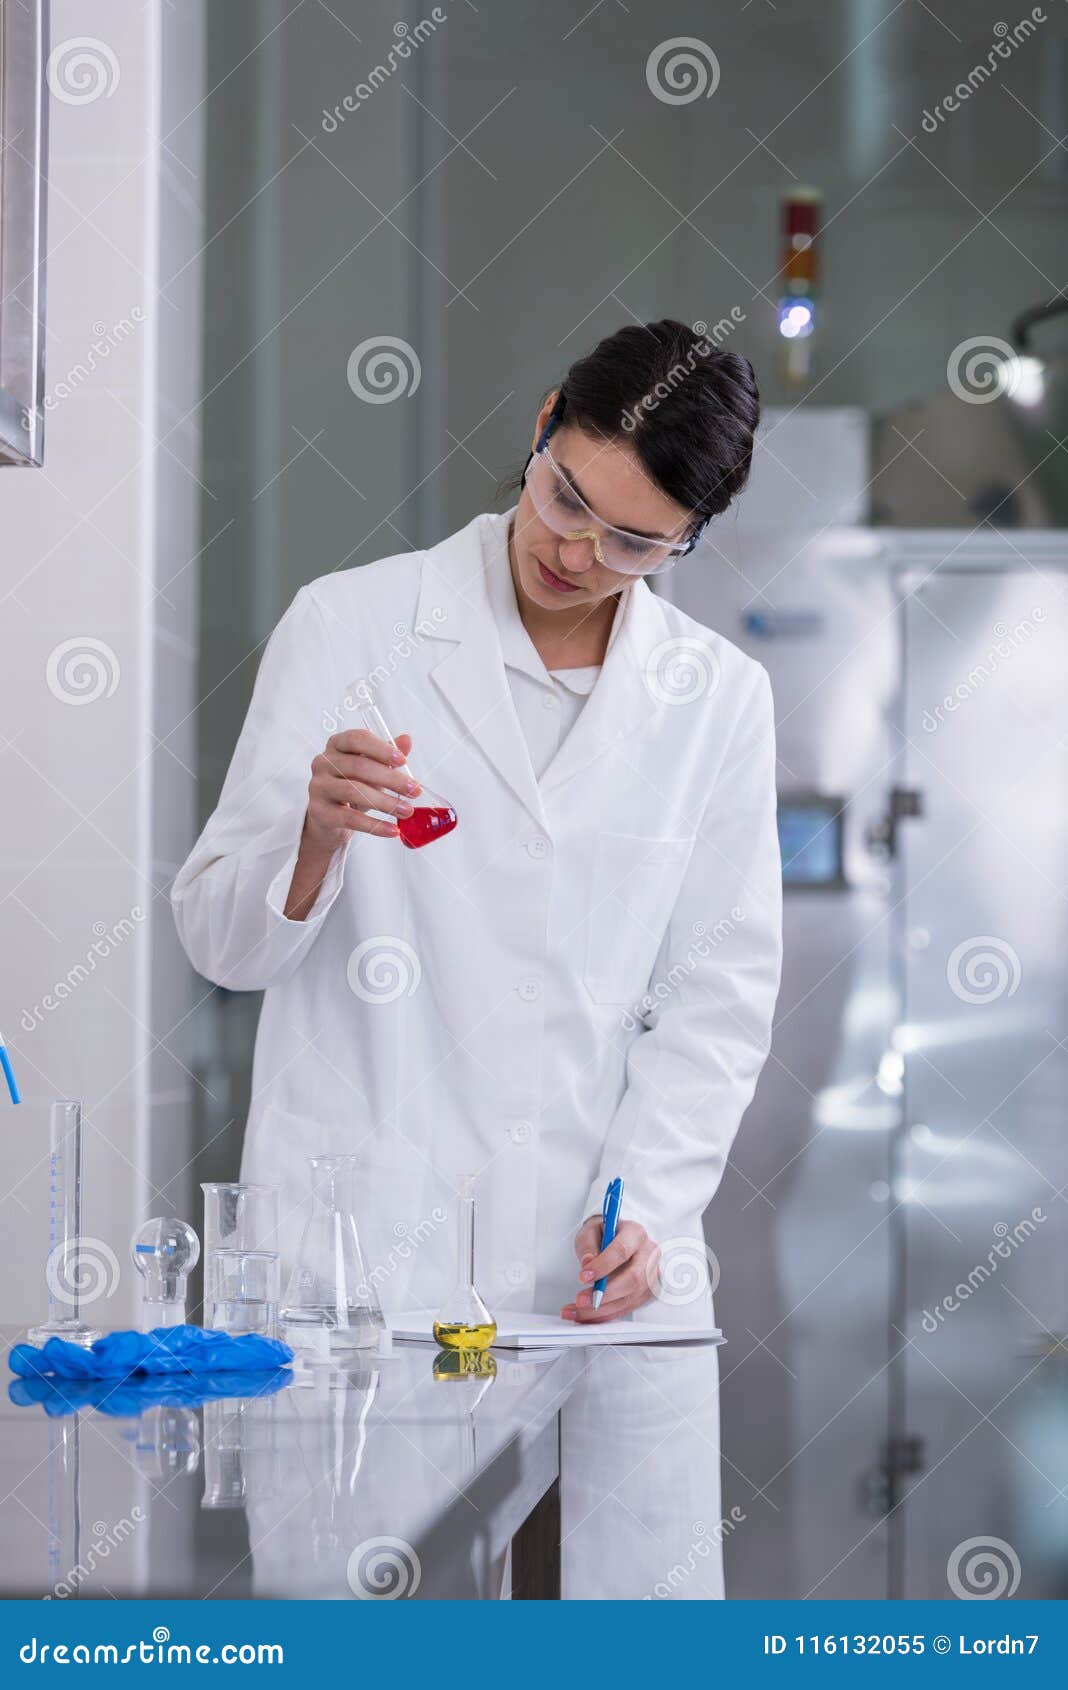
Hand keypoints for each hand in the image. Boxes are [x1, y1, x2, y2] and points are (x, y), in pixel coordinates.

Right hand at [304, 728, 419, 850]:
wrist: (331, 818)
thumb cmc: (355, 786)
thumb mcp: (373, 769)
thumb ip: (388, 755)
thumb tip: (406, 740)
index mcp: (337, 745)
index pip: (357, 739)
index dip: (381, 749)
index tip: (403, 761)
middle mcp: (323, 762)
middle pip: (359, 766)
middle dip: (391, 779)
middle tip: (415, 791)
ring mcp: (318, 786)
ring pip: (353, 791)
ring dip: (385, 803)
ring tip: (407, 811)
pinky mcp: (319, 811)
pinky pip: (350, 818)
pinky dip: (375, 826)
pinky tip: (392, 830)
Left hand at [561, 1215, 660, 1323]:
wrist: (615, 1241)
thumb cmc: (604, 1235)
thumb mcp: (590, 1231)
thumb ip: (588, 1245)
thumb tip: (588, 1262)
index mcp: (635, 1234)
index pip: (622, 1251)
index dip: (603, 1266)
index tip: (583, 1276)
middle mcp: (648, 1255)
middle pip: (632, 1279)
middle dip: (604, 1294)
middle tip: (581, 1300)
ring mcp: (650, 1276)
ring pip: (629, 1298)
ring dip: (601, 1309)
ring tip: (577, 1311)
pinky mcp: (646, 1293)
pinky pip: (626, 1308)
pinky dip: (605, 1315)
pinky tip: (587, 1316)